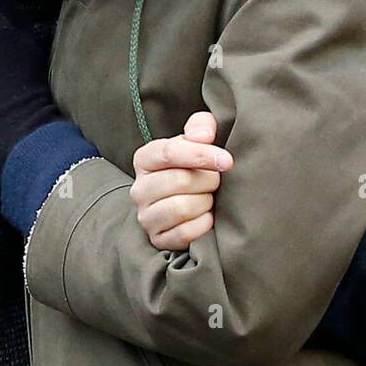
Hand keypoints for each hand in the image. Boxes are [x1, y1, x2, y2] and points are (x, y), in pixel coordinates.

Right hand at [131, 112, 234, 250]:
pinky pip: (185, 233)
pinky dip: (204, 224)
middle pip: (180, 181)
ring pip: (181, 208)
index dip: (201, 155)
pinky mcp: (157, 239)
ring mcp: (146, 216)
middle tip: (216, 181)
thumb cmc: (194, 166)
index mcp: (145, 159)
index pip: (169, 152)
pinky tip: (207, 216)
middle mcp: (139, 188)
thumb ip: (201, 127)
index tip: (227, 160)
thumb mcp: (197, 139)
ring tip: (209, 198)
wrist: (190, 201)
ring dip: (205, 202)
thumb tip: (203, 135)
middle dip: (208, 181)